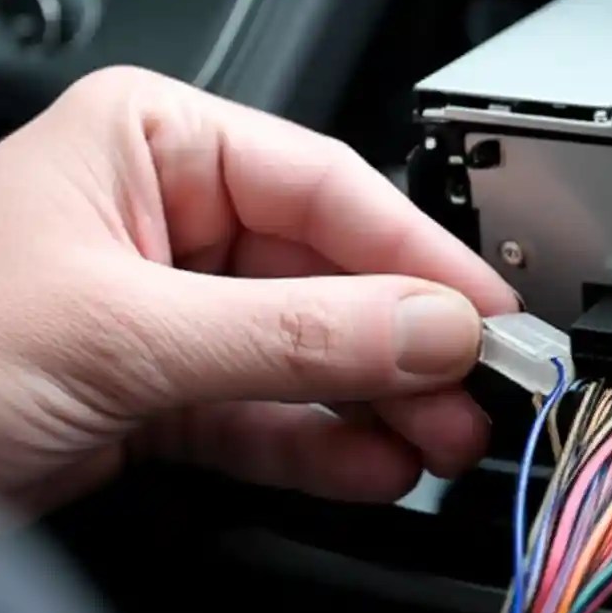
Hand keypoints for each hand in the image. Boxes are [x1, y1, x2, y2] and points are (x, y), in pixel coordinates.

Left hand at [0, 66, 516, 516]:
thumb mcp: (122, 333)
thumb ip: (292, 335)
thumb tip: (430, 327)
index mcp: (150, 148)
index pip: (326, 190)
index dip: (419, 256)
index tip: (489, 316)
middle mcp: (168, 220)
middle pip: (331, 277)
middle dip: (405, 345)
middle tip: (478, 395)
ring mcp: (173, 314)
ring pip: (309, 353)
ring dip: (380, 403)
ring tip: (441, 440)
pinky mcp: (166, 394)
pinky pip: (268, 413)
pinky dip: (323, 445)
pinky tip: (374, 464)